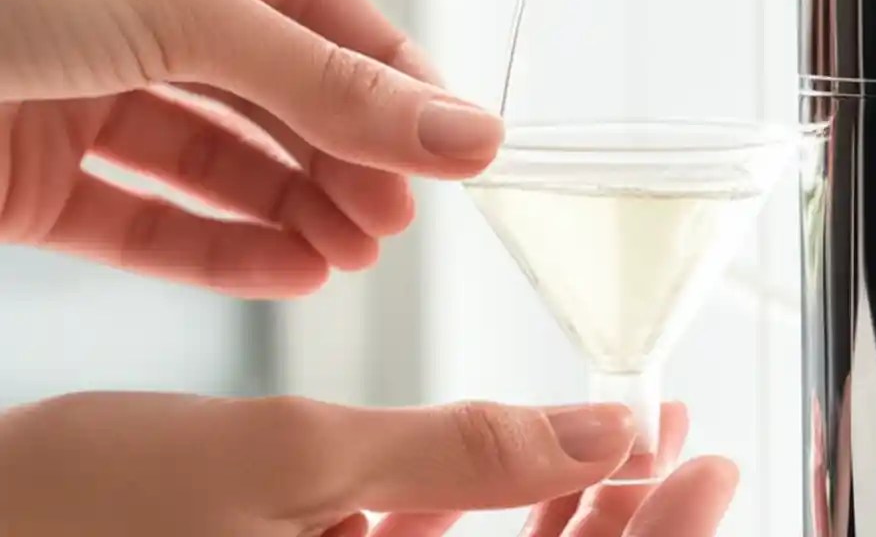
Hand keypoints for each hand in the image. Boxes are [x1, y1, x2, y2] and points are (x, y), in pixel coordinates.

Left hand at [0, 0, 503, 296]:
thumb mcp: (184, 9)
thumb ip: (329, 84)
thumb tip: (463, 131)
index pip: (311, 0)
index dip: (389, 73)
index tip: (454, 141)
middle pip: (270, 86)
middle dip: (341, 154)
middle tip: (402, 214)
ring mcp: (77, 84)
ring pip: (215, 158)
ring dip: (294, 208)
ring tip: (357, 251)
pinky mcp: (33, 174)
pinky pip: (148, 216)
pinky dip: (222, 249)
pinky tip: (292, 270)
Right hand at [0, 393, 736, 535]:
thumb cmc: (85, 512)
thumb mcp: (293, 464)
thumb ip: (463, 452)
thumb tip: (607, 427)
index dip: (659, 533)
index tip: (712, 461)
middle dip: (623, 514)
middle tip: (677, 437)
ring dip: (557, 505)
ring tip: (615, 431)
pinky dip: (475, 514)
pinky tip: (498, 460)